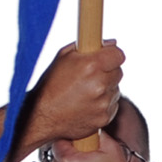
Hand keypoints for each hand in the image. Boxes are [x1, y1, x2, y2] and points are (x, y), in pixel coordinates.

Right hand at [11, 43, 123, 159]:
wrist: (41, 116)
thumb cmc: (50, 84)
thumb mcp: (63, 57)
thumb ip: (88, 46)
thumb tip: (112, 43)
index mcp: (91, 65)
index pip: (119, 55)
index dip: (113, 55)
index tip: (107, 58)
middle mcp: (100, 84)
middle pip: (119, 72)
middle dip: (108, 72)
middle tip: (91, 76)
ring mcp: (103, 103)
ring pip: (115, 89)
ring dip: (106, 89)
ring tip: (84, 93)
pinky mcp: (104, 117)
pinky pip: (112, 105)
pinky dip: (103, 104)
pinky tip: (86, 105)